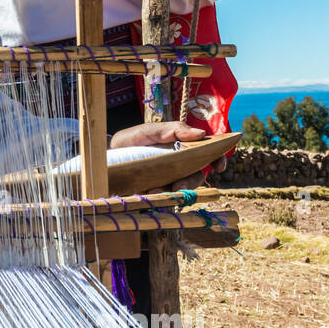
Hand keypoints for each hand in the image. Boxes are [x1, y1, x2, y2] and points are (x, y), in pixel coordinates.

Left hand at [110, 120, 224, 189]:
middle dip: (190, 183)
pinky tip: (148, 191)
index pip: (207, 154)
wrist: (109, 154)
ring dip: (173, 192)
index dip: (217, 159)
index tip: (219, 165)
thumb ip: (176, 129)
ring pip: (183, 189)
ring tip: (155, 189)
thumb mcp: (152, 130)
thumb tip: (202, 133)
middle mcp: (180, 165)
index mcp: (183, 148)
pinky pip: (165, 198)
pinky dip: (159, 196)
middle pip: (197, 176)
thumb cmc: (133, 140)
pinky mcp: (158, 190)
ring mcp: (170, 179)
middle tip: (177, 186)